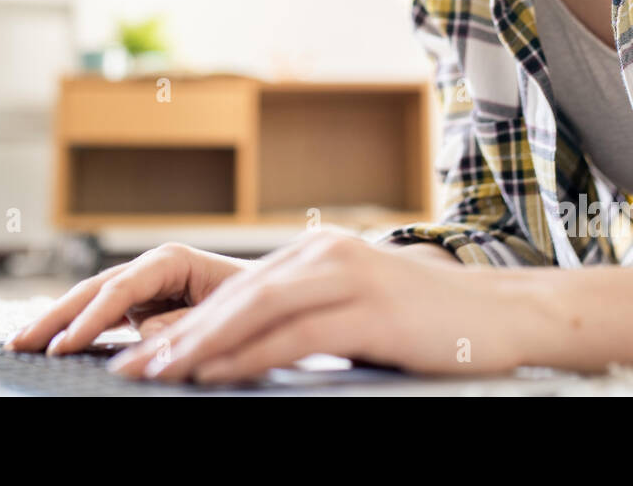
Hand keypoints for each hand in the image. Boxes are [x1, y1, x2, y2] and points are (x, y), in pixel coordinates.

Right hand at [4, 242, 254, 354]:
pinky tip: (54, 342)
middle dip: (58, 316)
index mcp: (173, 260)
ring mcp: (146, 288)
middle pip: (95, 289)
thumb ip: (186, 319)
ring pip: (93, 301)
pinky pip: (105, 317)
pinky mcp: (144, 307)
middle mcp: (154, 269)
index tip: (66, 345)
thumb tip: (143, 331)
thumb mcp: (232, 310)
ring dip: (58, 321)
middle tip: (22, 343)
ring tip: (22, 342)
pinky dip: (78, 329)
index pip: (121, 287)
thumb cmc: (263, 301)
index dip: (91, 318)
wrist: (282, 298)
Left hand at [105, 227, 529, 384]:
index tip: (142, 353)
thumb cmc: (426, 325)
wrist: (503, 317)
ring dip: (200, 347)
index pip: (236, 291)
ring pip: (256, 312)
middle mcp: (325, 255)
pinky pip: (296, 335)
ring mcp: (350, 277)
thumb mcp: (355, 313)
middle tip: (129, 368)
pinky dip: (250, 357)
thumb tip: (243, 351)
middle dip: (177, 337)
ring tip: (157, 376)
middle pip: (235, 299)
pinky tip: (216, 378)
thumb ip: (302, 320)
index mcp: (316, 254)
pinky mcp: (370, 309)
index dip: (184, 323)